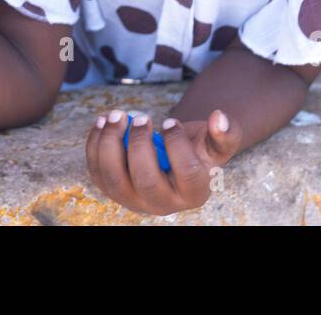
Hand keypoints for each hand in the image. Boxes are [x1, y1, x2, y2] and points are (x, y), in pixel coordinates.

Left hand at [85, 108, 242, 214]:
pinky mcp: (113, 190)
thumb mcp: (216, 143)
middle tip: (142, 117)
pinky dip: (95, 145)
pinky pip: (96, 172)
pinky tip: (102, 122)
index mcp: (193, 194)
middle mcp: (162, 204)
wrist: (175, 156)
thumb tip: (219, 117)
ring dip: (110, 144)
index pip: (186, 173)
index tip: (171, 121)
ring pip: (114, 179)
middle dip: (139, 145)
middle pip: (145, 181)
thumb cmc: (198, 149)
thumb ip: (225, 133)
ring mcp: (134, 200)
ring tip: (117, 116)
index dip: (177, 144)